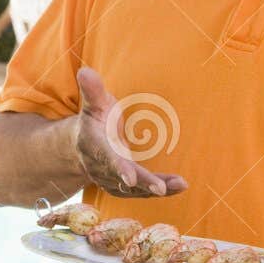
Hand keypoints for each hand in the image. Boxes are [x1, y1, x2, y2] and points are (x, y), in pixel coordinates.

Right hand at [73, 67, 186, 199]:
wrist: (82, 147)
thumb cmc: (95, 120)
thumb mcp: (93, 104)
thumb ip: (92, 90)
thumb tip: (85, 70)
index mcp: (95, 147)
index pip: (107, 158)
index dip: (118, 168)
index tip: (130, 178)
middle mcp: (102, 168)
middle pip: (124, 179)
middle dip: (143, 183)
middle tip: (161, 189)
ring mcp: (113, 181)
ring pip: (136, 189)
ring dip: (158, 188)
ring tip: (181, 184)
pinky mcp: (124, 188)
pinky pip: (143, 192)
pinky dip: (162, 190)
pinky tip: (179, 187)